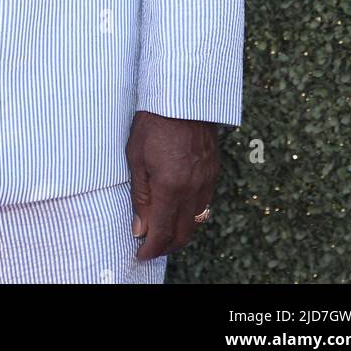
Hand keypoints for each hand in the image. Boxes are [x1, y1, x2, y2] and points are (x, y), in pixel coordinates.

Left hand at [125, 110, 218, 259]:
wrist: (183, 95)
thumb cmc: (153, 122)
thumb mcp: (136, 157)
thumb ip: (140, 196)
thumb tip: (140, 229)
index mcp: (171, 186)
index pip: (163, 232)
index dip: (151, 249)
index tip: (141, 255)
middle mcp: (193, 188)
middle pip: (183, 232)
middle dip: (167, 245)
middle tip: (151, 247)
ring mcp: (207, 180)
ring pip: (196, 219)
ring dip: (180, 230)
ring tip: (163, 229)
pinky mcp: (214, 171)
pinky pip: (205, 202)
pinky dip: (192, 212)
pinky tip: (179, 207)